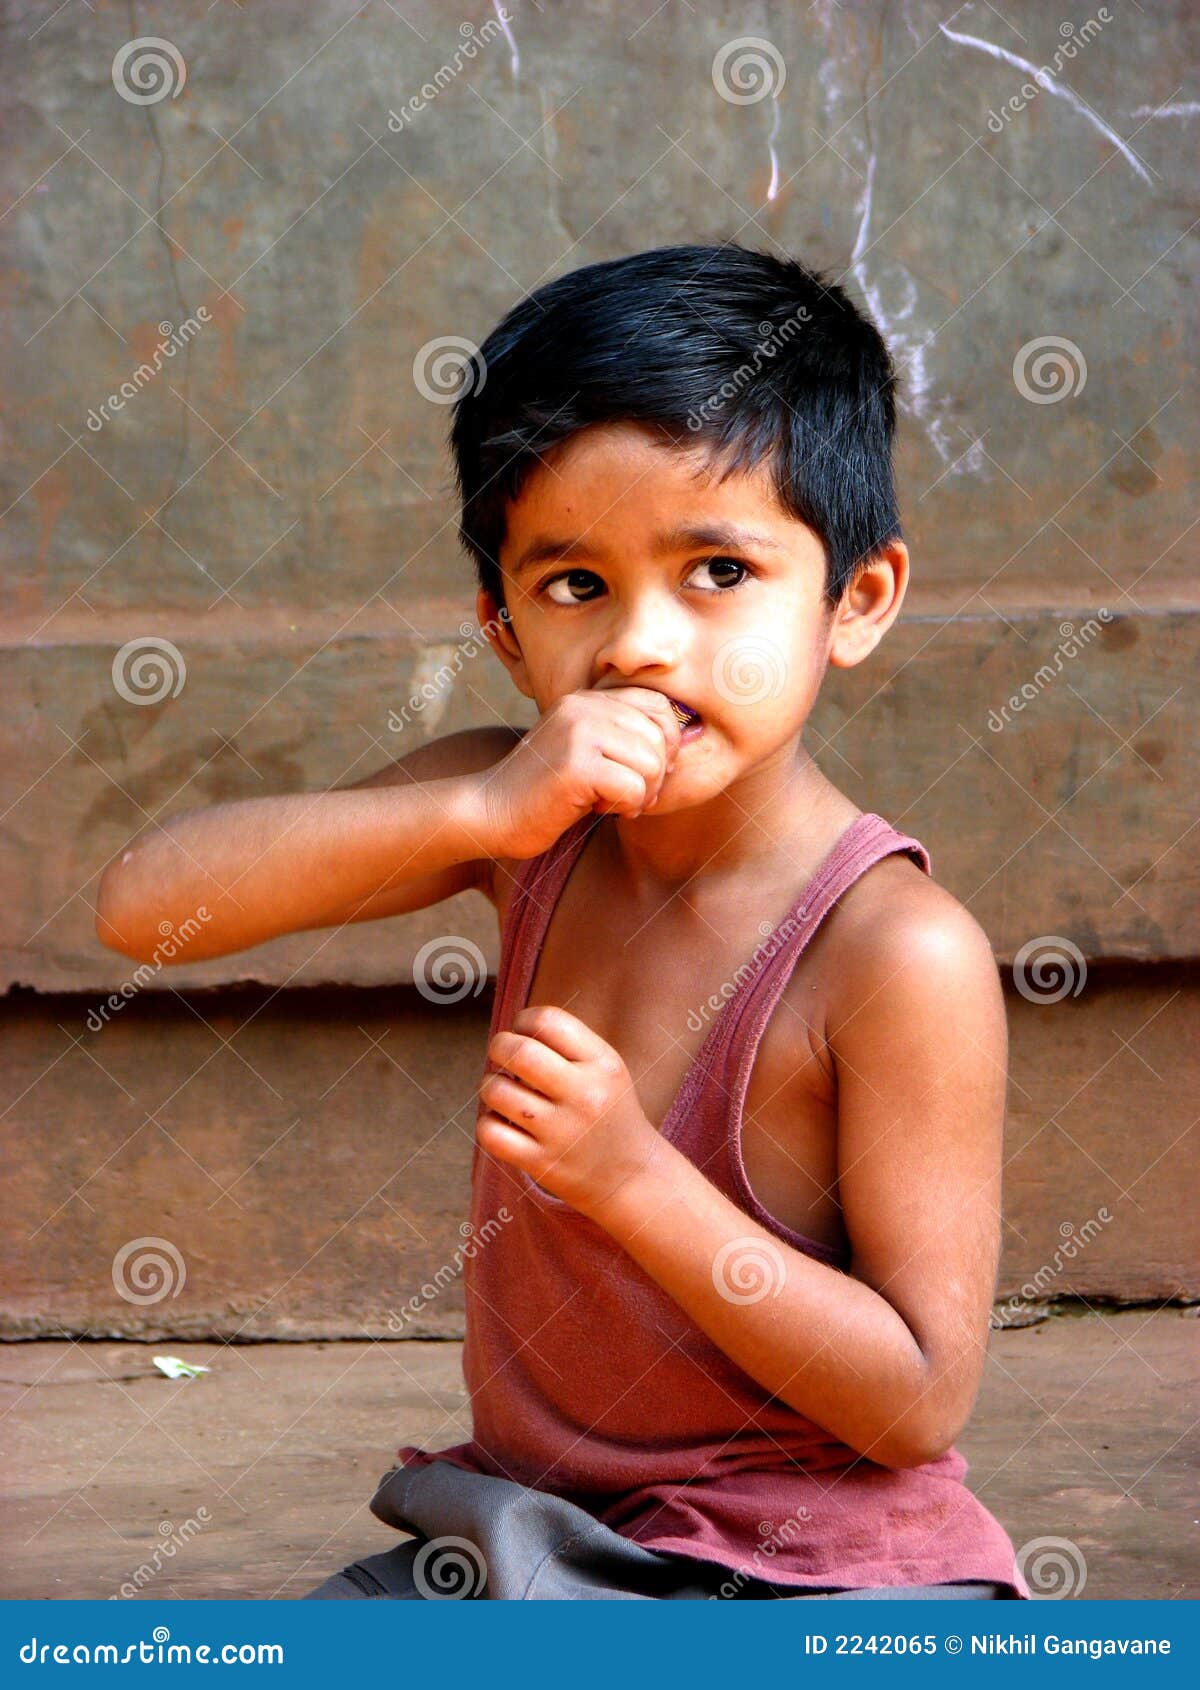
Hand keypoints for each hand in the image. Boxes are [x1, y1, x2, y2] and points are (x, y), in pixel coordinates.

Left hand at [475, 1004, 663, 1223]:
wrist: (630, 1176)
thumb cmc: (607, 1111)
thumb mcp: (606, 1069)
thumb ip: (566, 1044)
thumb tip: (512, 1030)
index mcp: (603, 1064)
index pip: (548, 1021)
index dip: (524, 1021)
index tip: (523, 1033)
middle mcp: (584, 1096)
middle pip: (520, 1051)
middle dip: (499, 1046)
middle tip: (503, 1056)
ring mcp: (562, 1132)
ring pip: (496, 1091)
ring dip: (490, 1086)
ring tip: (504, 1092)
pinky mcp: (542, 1163)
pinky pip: (491, 1133)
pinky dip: (488, 1123)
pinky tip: (503, 1123)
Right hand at [478, 686, 682, 860]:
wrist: (488, 811)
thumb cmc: (541, 791)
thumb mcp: (581, 750)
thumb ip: (620, 738)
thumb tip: (681, 743)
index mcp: (586, 699)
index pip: (658, 706)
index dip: (665, 743)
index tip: (645, 772)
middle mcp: (583, 707)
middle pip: (661, 736)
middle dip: (656, 775)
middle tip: (630, 795)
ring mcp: (578, 733)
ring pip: (652, 764)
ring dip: (641, 794)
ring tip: (614, 803)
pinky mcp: (576, 766)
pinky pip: (633, 788)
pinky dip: (626, 807)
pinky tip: (601, 810)